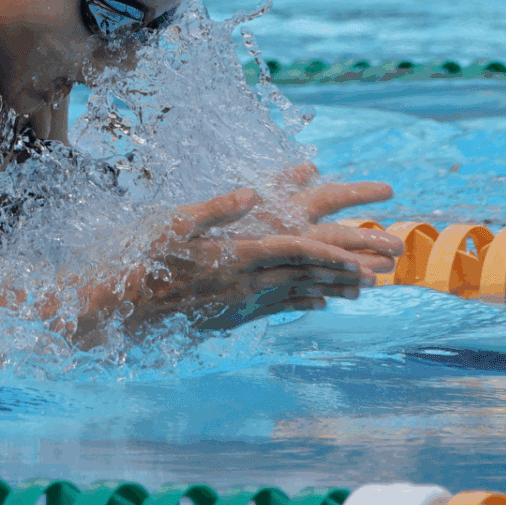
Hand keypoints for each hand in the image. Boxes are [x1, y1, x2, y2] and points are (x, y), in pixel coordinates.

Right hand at [129, 179, 394, 330]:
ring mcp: (237, 300)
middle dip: (347, 269)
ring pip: (296, 292)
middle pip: (305, 272)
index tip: (362, 254)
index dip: (330, 251)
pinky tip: (319, 304)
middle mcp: (243, 281)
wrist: (120, 305)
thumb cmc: (143, 259)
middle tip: (384, 270)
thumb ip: (215, 209)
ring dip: (333, 288)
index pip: (294, 250)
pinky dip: (302, 303)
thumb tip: (249, 191)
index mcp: (234, 254)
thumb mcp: (173, 224)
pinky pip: (274, 307)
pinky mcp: (228, 313)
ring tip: (365, 288)